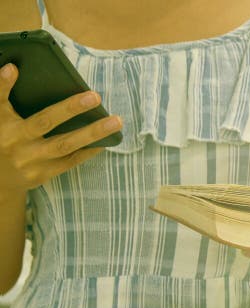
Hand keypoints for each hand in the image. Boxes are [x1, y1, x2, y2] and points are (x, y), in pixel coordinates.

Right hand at [0, 63, 122, 200]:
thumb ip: (3, 96)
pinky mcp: (42, 174)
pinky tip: (106, 140)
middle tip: (95, 96)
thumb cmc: (2, 138)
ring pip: (64, 145)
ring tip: (115, 121)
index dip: (4, 84)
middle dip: (70, 108)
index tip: (15, 68)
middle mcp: (14, 143)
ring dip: (92, 133)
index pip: (0, 100)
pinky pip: (70, 161)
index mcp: (2, 125)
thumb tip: (13, 69)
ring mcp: (29, 161)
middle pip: (44, 122)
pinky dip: (89, 150)